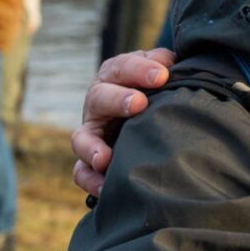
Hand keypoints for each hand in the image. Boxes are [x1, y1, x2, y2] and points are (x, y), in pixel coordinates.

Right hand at [71, 48, 176, 195]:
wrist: (151, 118)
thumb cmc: (157, 90)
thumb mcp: (160, 72)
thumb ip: (163, 63)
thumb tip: (168, 63)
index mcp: (114, 76)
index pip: (121, 67)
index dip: (139, 70)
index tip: (162, 76)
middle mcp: (98, 103)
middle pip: (99, 98)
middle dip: (117, 100)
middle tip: (139, 104)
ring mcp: (91, 133)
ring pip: (81, 138)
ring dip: (92, 148)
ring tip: (105, 159)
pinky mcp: (89, 161)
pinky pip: (81, 172)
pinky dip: (90, 180)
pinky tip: (106, 188)